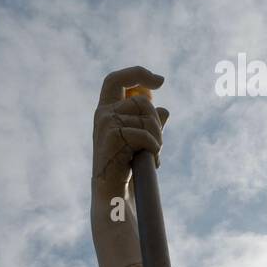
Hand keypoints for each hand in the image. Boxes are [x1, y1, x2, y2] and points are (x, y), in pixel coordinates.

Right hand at [92, 66, 168, 196]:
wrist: (114, 192)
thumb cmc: (127, 167)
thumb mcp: (141, 140)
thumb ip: (149, 122)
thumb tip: (164, 109)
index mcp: (106, 110)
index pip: (116, 80)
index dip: (137, 74)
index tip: (160, 81)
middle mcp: (103, 113)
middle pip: (142, 101)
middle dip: (157, 122)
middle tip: (158, 143)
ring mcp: (105, 123)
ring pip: (147, 118)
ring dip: (157, 139)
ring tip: (151, 155)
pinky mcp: (112, 135)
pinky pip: (144, 134)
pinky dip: (152, 148)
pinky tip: (149, 161)